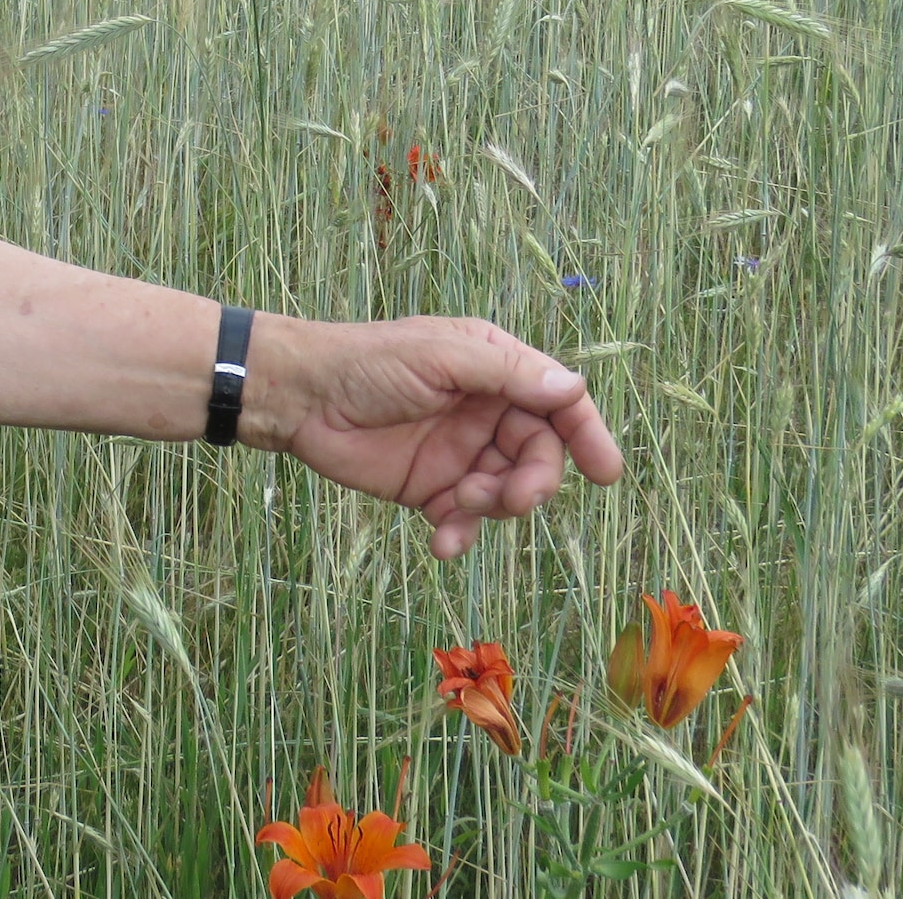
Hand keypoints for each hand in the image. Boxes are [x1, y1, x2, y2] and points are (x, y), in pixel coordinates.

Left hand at [243, 315, 624, 558]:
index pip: (557, 400)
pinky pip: (465, 520)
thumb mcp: (439, 357)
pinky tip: (442, 544)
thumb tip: (572, 385)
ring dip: (494, 506)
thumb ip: (505, 374)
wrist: (298, 399)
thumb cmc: (366, 362)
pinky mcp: (430, 488)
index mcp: (492, 367)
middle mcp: (484, 410)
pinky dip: (461, 535)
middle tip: (513, 499)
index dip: (586, 432)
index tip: (604, 472)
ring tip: (458, 504)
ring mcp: (459, 451)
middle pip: (538, 454)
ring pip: (506, 490)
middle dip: (534, 482)